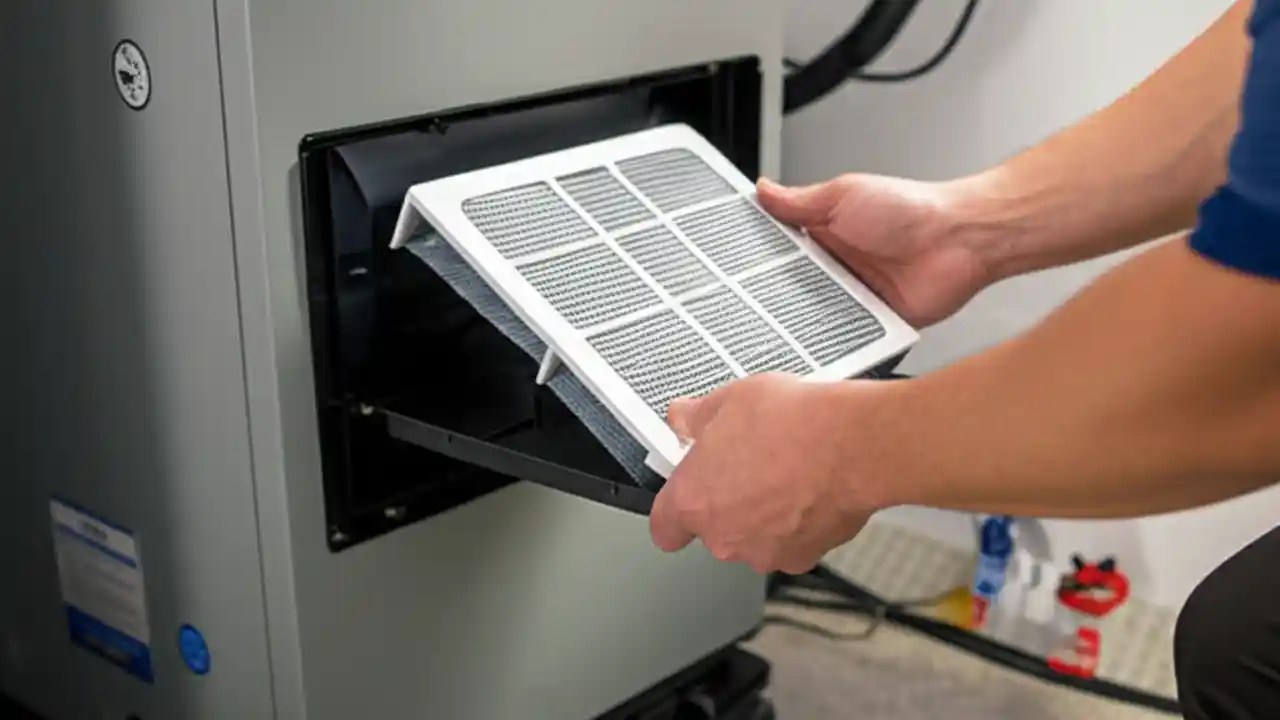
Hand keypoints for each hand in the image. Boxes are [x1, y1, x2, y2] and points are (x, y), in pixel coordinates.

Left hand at [649, 374, 880, 573]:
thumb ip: (696, 417)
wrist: (854, 445)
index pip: (664, 527)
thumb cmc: (794, 424)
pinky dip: (796, 522)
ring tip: (782, 471)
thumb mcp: (730, 400)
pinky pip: (789, 541)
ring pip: (753, 536)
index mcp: (694, 501)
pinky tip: (807, 488)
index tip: (687, 490)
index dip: (674, 510)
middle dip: (727, 502)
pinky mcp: (802, 557)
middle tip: (746, 463)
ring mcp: (764, 551)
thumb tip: (683, 418)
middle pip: (713, 529)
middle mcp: (724, 536)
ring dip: (762, 513)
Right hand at [758, 175, 991, 326]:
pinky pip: (845, 338)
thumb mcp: (844, 195)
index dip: (758, 260)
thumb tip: (763, 190)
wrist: (960, 240)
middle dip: (772, 296)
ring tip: (773, 328)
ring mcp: (854, 296)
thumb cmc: (912, 208)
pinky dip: (833, 342)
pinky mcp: (872, 324)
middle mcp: (837, 267)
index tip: (732, 269)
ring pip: (813, 316)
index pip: (780, 252)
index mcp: (825, 234)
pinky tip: (816, 343)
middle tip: (746, 304)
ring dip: (801, 319)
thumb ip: (799, 201)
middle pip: (791, 288)